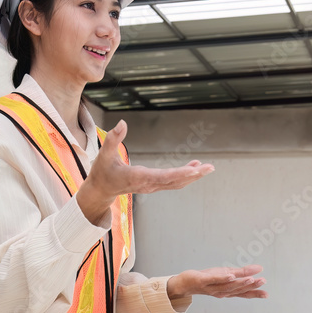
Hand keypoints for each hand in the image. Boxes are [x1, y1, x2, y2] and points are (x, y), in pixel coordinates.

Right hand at [77, 120, 214, 222]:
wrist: (101, 190)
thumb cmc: (102, 172)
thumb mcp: (104, 154)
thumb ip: (113, 138)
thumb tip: (122, 122)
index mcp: (137, 177)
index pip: (162, 176)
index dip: (179, 173)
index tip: (194, 170)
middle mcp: (148, 184)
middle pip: (175, 181)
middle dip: (193, 175)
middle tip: (210, 168)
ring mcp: (152, 187)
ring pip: (177, 183)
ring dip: (193, 176)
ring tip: (208, 168)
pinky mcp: (154, 186)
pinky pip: (173, 182)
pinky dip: (185, 176)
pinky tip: (194, 168)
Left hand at [166, 265, 267, 299]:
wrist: (185, 283)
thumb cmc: (207, 279)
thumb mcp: (226, 273)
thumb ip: (242, 272)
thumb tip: (260, 268)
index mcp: (227, 291)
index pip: (243, 293)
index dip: (255, 294)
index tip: (266, 294)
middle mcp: (221, 292)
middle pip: (237, 290)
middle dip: (251, 286)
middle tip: (263, 281)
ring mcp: (212, 287)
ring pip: (228, 286)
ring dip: (240, 283)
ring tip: (251, 279)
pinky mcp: (203, 281)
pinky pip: (214, 280)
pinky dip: (223, 278)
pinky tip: (231, 275)